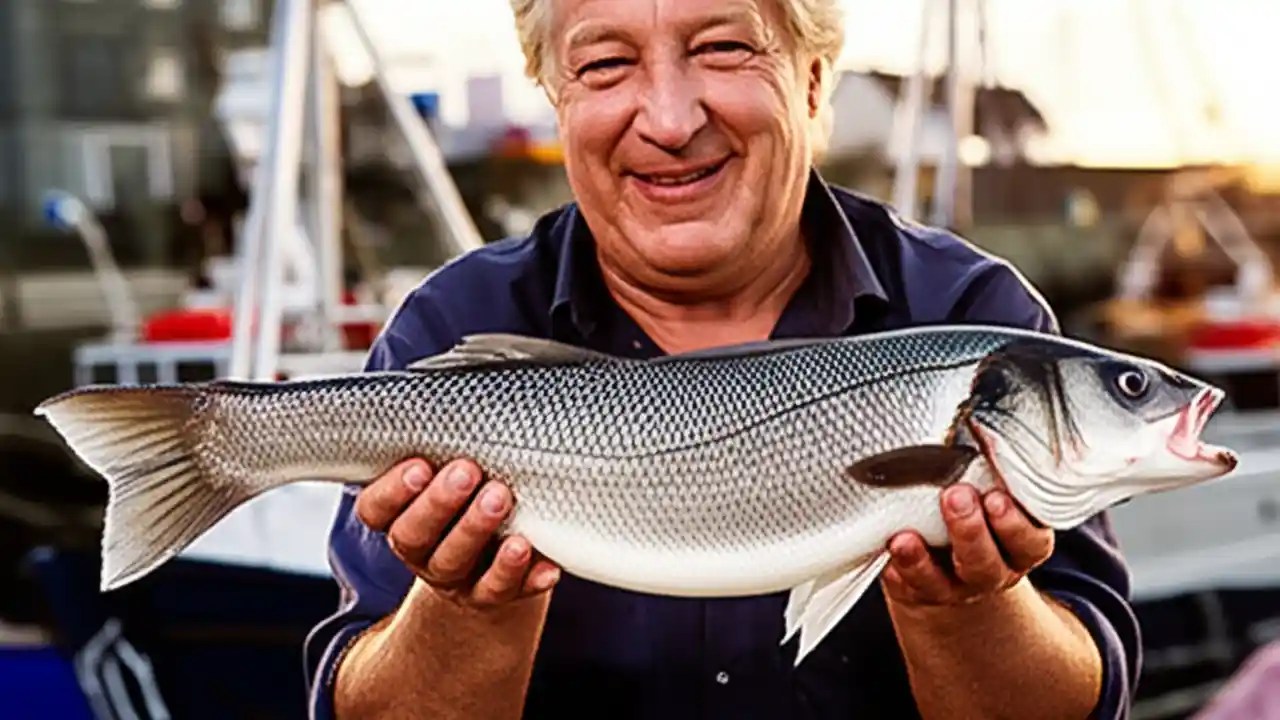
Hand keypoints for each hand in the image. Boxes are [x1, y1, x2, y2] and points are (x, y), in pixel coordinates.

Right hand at [354, 458, 560, 608]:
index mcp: (400, 517)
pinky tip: (545, 563)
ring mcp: (456, 578)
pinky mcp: (493, 596)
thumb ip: (446, 449)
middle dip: (439, 503)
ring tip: (502, 498)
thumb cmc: (470, 499)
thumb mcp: (449, 473)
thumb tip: (463, 396)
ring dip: (476, 530)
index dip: (392, 490)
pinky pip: (505, 590)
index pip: (376, 509)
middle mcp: (422, 551)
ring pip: (455, 561)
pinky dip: (526, 576)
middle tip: (468, 471)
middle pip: (414, 536)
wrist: (492, 568)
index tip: (420, 465)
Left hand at [881, 484, 1053, 608]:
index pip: (1029, 541)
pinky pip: (904, 587)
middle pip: (985, 563)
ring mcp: (953, 588)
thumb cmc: (976, 513)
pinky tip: (884, 552)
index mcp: (1018, 547)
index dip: (1014, 523)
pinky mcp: (916, 593)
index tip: (995, 497)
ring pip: (940, 584)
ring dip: (920, 560)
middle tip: (954, 496)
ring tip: (903, 538)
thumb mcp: (992, 494)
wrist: (948, 567)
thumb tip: (973, 426)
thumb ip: (988, 473)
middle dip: (969, 530)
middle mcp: (991, 571)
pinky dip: (894, 570)